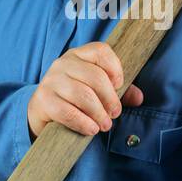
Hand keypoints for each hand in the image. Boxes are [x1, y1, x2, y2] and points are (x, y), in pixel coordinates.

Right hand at [27, 41, 143, 139]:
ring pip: (83, 94)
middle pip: (95, 76)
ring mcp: (51, 80)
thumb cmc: (74, 99)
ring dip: (98, 113)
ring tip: (104, 125)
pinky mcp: (43, 99)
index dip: (115, 68)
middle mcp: (63, 63)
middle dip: (110, 98)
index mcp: (78, 55)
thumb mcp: (96, 91)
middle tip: (115, 114)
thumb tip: (139, 98)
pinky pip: (67, 111)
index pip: (101, 51)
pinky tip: (91, 129)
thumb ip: (118, 92)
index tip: (119, 86)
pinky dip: (83, 123)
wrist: (42, 113)